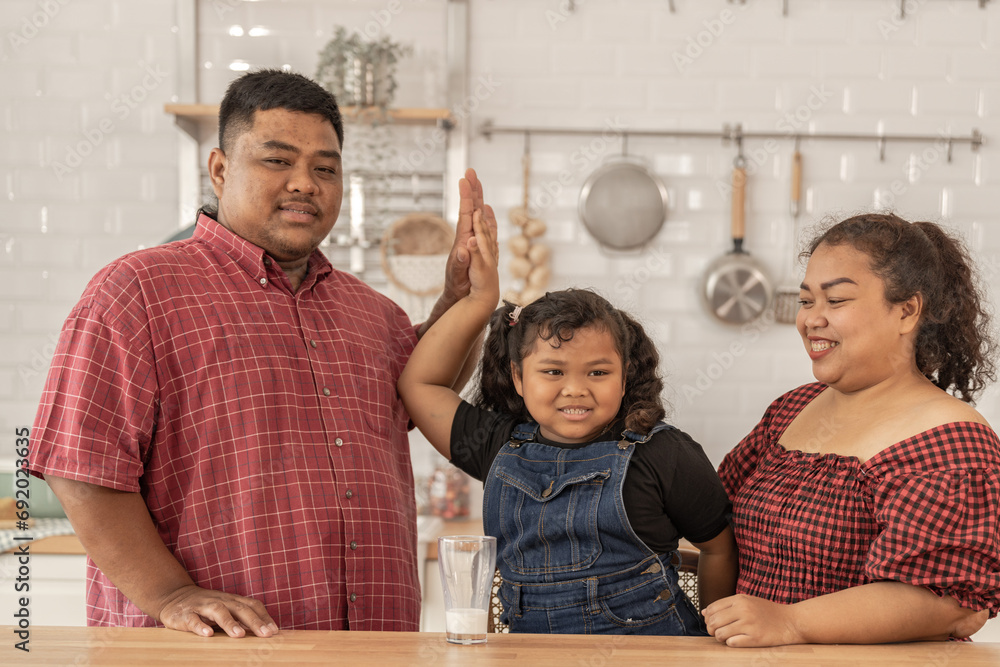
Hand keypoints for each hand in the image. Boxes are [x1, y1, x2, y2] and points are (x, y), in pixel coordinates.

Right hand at [156, 584, 278, 637]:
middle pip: (240, 608)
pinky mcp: (185, 614)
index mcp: (232, 600)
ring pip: (218, 611)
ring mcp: (203, 606)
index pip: (252, 605)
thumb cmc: (206, 606)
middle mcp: (220, 601)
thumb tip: (264, 631)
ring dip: (230, 623)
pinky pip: (194, 620)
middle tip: (266, 634)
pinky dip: (201, 626)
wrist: (174, 596)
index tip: (275, 631)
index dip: (264, 617)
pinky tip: (208, 634)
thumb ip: (241, 617)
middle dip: (254, 621)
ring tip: (239, 635)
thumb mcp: (225, 608)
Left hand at [443, 168, 496, 306]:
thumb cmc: (457, 286)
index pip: (465, 214)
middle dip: (471, 190)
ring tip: (477, 183)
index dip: (466, 197)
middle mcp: (467, 236)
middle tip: (470, 171)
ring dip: (477, 198)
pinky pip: (483, 226)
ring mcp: (472, 240)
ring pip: (476, 215)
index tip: (464, 179)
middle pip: (470, 209)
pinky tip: (486, 208)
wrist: (459, 295)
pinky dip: (485, 215)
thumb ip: (461, 262)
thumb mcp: (457, 275)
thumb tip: (464, 248)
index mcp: (463, 240)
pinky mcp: (477, 245)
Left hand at [703, 594, 801, 647]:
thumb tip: (704, 612)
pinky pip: (731, 643)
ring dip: (720, 638)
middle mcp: (743, 610)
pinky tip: (737, 640)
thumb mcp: (747, 601)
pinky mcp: (755, 638)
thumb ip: (726, 605)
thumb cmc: (768, 612)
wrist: (792, 621)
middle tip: (717, 633)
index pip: (711, 608)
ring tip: (727, 637)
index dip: (708, 618)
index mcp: (739, 599)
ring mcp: (749, 624)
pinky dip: (731, 643)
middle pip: (713, 622)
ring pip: (719, 634)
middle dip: (711, 629)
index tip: (712, 623)